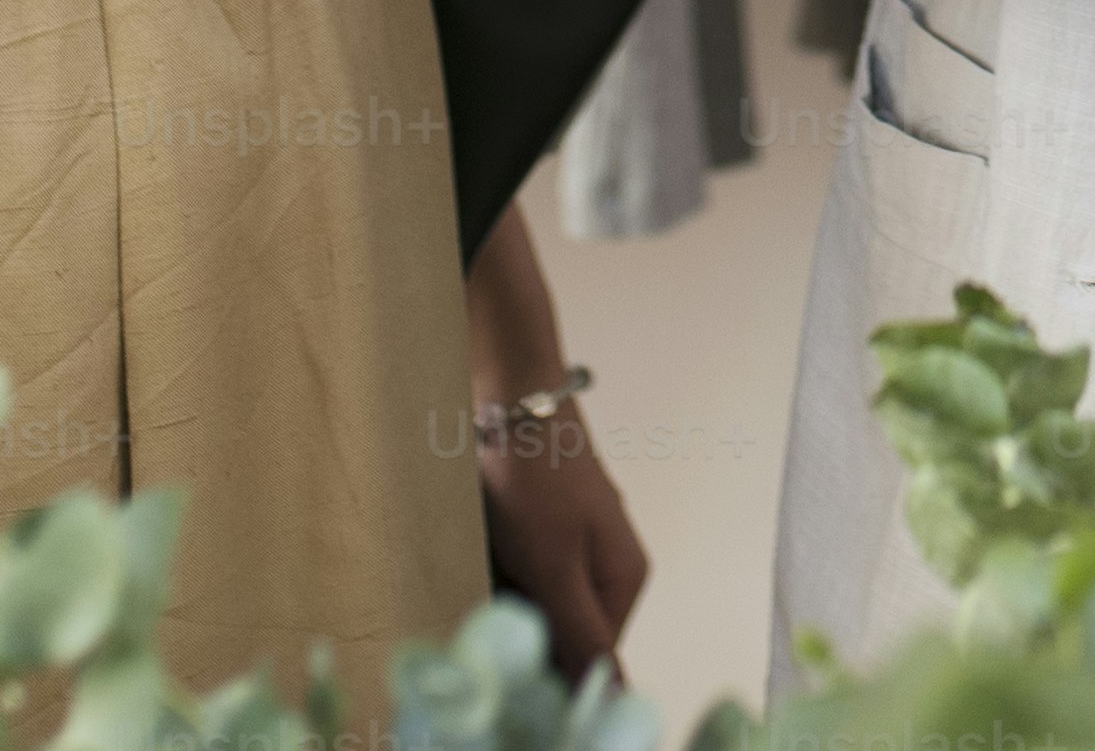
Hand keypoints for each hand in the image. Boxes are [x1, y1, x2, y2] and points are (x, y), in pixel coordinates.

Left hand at [473, 385, 648, 676]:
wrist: (504, 391)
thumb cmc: (535, 475)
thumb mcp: (555, 566)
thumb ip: (582, 636)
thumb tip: (619, 702)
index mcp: (621, 579)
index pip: (589, 659)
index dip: (549, 668)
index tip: (511, 659)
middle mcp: (599, 568)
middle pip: (556, 632)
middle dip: (519, 628)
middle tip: (490, 603)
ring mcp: (565, 546)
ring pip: (528, 605)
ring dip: (497, 600)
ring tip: (479, 566)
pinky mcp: (533, 530)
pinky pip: (509, 575)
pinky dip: (487, 573)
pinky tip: (473, 553)